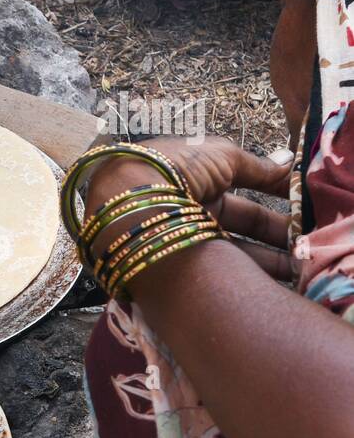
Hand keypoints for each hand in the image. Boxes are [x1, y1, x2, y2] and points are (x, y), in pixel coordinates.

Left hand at [86, 137, 293, 279]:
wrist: (128, 203)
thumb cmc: (172, 168)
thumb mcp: (220, 156)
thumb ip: (256, 166)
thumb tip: (288, 164)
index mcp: (195, 181)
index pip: (243, 195)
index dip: (274, 201)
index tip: (303, 210)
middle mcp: (187, 212)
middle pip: (241, 228)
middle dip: (277, 237)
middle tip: (309, 245)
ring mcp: (181, 241)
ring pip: (233, 253)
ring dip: (269, 260)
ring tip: (302, 268)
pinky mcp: (179, 268)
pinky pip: (220, 273)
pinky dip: (249, 276)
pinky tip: (278, 281)